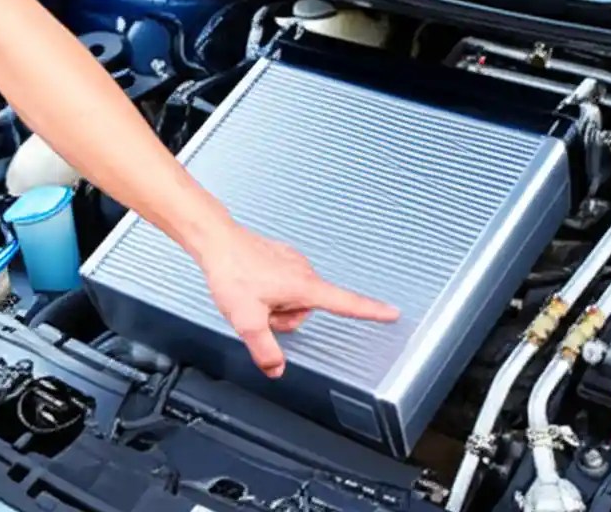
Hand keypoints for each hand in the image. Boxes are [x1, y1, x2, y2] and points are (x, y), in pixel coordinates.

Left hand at [198, 225, 398, 377]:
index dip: (371, 311)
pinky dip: (269, 291)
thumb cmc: (233, 273)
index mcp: (304, 287)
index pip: (346, 303)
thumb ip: (265, 350)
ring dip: (275, 305)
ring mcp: (295, 263)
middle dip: (283, 318)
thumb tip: (277, 370)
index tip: (392, 313)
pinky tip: (251, 284)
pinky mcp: (283, 258)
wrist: (218, 241)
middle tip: (258, 310)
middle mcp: (305, 273)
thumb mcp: (246, 320)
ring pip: (293, 300)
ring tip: (252, 294)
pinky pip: (284, 285)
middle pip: (306, 311)